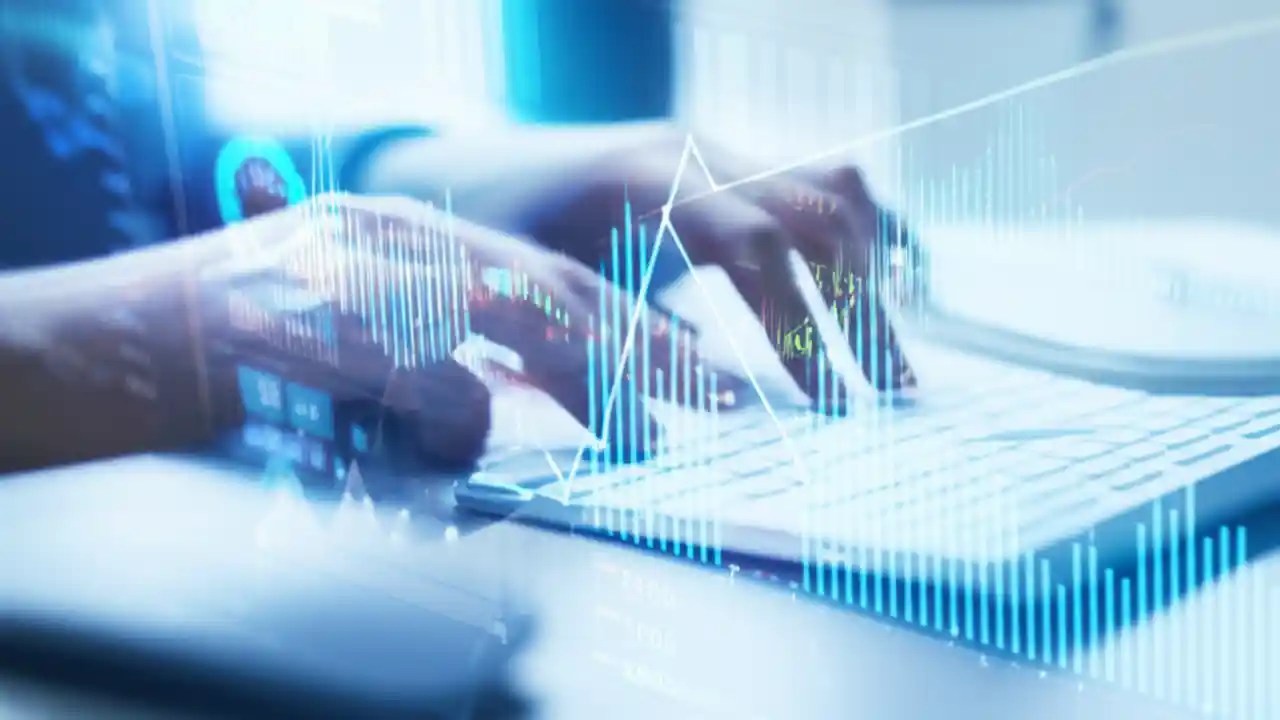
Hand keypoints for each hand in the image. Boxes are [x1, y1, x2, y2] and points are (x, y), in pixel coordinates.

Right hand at [198, 193, 707, 468]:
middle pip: (554, 286)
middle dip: (647, 344)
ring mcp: (358, 269)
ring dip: (591, 377)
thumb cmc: (210, 361)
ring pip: (518, 312)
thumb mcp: (337, 351)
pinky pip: (431, 374)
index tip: (692, 366)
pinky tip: (443, 448)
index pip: (543, 274)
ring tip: (647, 430)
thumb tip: (488, 420)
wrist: (77, 349)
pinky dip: (456, 419)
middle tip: (717, 393)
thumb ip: (417, 372)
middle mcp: (389, 236)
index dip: (627, 322)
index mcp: (399, 234)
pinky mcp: (323, 320)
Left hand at [410, 125, 917, 410]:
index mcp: (641, 181)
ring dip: (871, 273)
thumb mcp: (532, 292)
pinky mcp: (726, 163)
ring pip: (832, 189)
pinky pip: (819, 185)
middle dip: (859, 308)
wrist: (466, 164)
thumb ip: (614, 338)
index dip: (800, 320)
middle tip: (888, 394)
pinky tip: (876, 299)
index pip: (755, 241)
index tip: (826, 400)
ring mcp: (715, 148)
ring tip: (888, 360)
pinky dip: (857, 241)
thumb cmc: (487, 237)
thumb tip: (715, 399)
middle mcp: (693, 151)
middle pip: (817, 213)